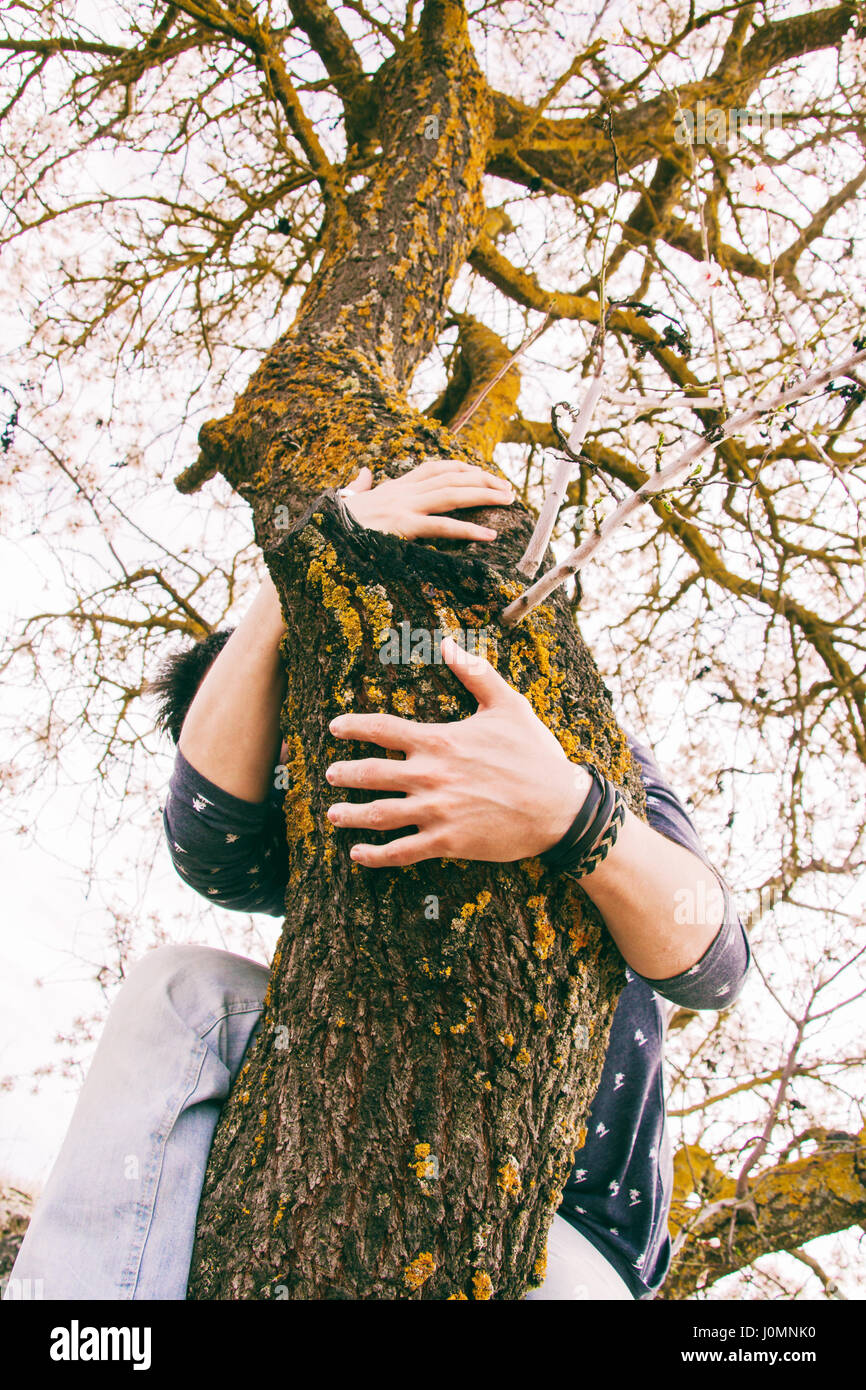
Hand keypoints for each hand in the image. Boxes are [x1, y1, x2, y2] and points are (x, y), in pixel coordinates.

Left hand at [325, 635, 590, 866]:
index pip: (384, 729)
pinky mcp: (447, 842)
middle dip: (345, 774)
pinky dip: (376, 856)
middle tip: (329, 775)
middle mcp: (431, 776)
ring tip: (334, 815)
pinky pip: (401, 851)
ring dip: (350, 815)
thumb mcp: (509, 705)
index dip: (354, 727)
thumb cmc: (535, 754)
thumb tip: (449, 644)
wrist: (560, 807)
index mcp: (440, 741)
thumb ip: (475, 673)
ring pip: (379, 815)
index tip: (335, 727)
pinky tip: (358, 855)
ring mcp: (436, 811)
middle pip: (371, 774)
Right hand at [339, 458, 513, 540]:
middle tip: (507, 488)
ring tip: (507, 499)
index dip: (460, 468)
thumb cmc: (333, 522)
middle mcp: (402, 491)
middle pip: (451, 476)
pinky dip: (467, 530)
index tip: (480, 472)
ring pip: (452, 494)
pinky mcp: (402, 527)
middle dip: (482, 479)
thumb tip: (362, 472)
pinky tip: (487, 535)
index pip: (433, 469)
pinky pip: (441, 527)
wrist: (318, 533)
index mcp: (394, 486)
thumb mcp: (349, 499)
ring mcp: (403, 507)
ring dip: (484, 495)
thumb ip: (359, 485)